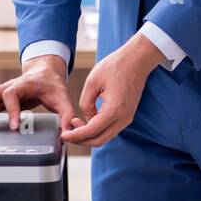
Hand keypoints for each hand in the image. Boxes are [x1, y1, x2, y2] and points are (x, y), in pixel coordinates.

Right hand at [0, 54, 83, 133]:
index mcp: (25, 84)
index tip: (14, 126)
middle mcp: (9, 86)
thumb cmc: (52, 86)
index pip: (12, 93)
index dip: (11, 109)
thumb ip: (67, 115)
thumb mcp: (63, 98)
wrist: (45, 72)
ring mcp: (1, 91)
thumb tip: (69, 132)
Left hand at [63, 32, 164, 147]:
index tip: (63, 135)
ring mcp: (127, 117)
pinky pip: (111, 129)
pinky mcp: (127, 114)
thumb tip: (85, 118)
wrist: (137, 59)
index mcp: (114, 109)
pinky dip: (98, 131)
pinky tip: (87, 122)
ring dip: (89, 136)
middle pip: (99, 141)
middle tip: (67, 133)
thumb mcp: (92, 82)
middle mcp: (123, 118)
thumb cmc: (116, 65)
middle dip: (81, 140)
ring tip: (75, 126)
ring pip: (105, 137)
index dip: (74, 136)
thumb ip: (85, 103)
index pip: (91, 131)